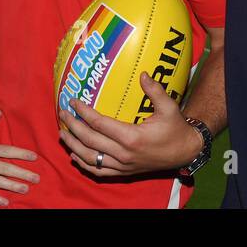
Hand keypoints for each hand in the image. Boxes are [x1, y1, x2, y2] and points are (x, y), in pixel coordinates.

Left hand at [58, 72, 200, 178]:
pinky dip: (84, 164)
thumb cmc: (176, 128)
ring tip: (62, 133)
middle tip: (61, 114)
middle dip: (72, 127)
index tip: (72, 102)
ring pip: (91, 159)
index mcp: (132, 137)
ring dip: (73, 146)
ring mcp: (123, 165)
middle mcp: (124, 154)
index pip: (100, 124)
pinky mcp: (124, 172)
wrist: (185, 152)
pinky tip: (75, 156)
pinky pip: (99, 172)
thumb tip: (143, 74)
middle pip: (90, 141)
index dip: (83, 112)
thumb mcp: (169, 107)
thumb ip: (155, 90)